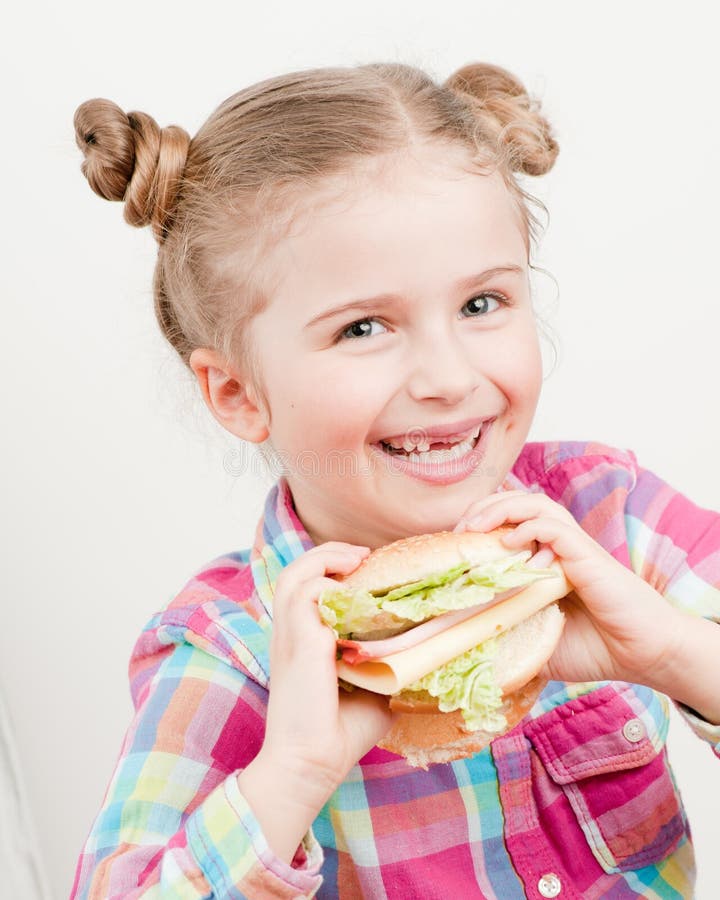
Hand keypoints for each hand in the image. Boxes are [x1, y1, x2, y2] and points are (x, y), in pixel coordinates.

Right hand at [258, 542, 394, 805]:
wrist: (312, 765)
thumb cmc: (340, 735)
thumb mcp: (372, 690)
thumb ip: (384, 665)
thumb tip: (419, 654)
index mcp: (303, 641)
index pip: (307, 587)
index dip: (334, 570)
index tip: (368, 570)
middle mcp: (292, 633)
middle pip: (295, 572)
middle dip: (329, 554)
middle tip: (363, 556)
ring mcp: (293, 636)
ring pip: (294, 575)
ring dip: (326, 559)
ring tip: (357, 560)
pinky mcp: (301, 642)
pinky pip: (307, 594)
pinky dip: (330, 585)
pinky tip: (356, 597)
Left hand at [453, 491, 681, 688]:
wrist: (645, 655)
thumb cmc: (595, 648)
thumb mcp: (535, 641)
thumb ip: (507, 634)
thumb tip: (463, 645)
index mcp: (546, 559)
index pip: (508, 522)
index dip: (478, 524)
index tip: (453, 546)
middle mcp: (559, 546)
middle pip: (518, 502)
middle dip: (483, 509)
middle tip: (457, 533)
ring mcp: (574, 548)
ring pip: (536, 504)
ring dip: (500, 509)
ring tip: (474, 527)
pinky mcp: (587, 556)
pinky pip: (555, 527)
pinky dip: (528, 527)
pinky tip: (509, 543)